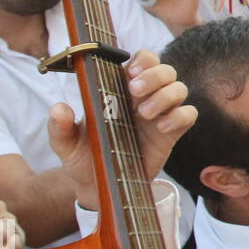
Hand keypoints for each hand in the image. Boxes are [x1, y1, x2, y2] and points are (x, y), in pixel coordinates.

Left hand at [48, 49, 197, 209]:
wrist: (98, 188)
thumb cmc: (83, 159)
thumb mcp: (65, 144)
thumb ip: (60, 127)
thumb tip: (59, 108)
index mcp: (120, 90)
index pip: (142, 61)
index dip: (143, 61)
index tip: (131, 73)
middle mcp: (144, 98)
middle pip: (165, 70)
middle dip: (154, 75)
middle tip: (135, 91)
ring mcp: (160, 114)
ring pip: (180, 88)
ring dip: (165, 95)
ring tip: (145, 114)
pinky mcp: (171, 133)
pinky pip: (189, 115)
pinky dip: (179, 116)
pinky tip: (162, 128)